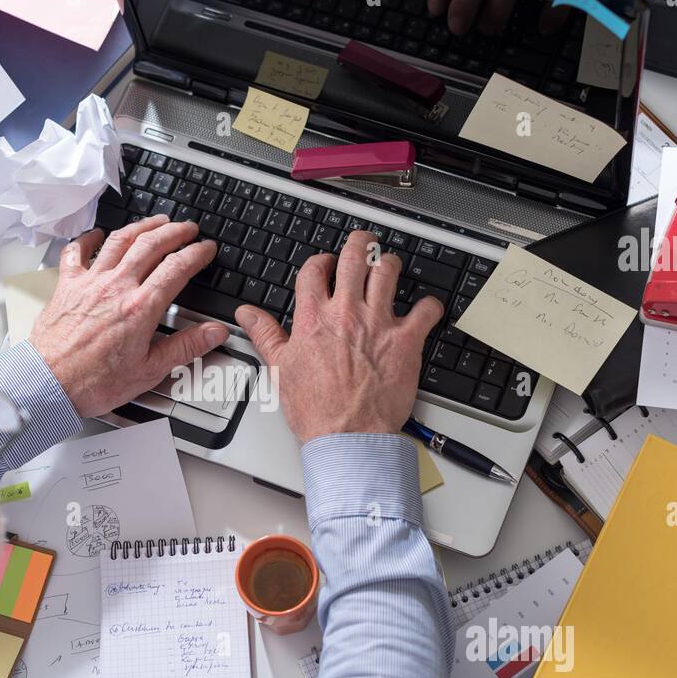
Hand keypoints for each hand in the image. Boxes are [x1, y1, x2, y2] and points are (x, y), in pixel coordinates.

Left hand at [30, 215, 228, 417]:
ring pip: (120, 240)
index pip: (176, 268)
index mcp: (140, 308)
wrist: (49, 383)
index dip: (196, 253)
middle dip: (174, 231)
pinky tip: (97, 234)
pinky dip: (88, 238)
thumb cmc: (93, 382)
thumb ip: (185, 347)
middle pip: (151, 244)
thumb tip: (214, 333)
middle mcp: (115, 287)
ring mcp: (90, 282)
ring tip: (156, 222)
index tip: (206, 248)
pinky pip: (76, 251)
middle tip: (188, 228)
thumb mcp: (149, 370)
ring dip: (141, 226)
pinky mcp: (67, 285)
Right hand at [234, 231, 443, 443]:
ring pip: (389, 272)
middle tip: (363, 242)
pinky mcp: (406, 340)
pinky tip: (426, 308)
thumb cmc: (316, 409)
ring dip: (389, 264)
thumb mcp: (280, 369)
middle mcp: (348, 313)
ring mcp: (379, 324)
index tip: (325, 264)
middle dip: (360, 242)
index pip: (315, 270)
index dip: (321, 261)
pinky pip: (426, 310)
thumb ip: (265, 334)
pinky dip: (430, 306)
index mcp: (314, 319)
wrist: (348, 435)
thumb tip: (246, 314)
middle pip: (355, 257)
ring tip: (389, 266)